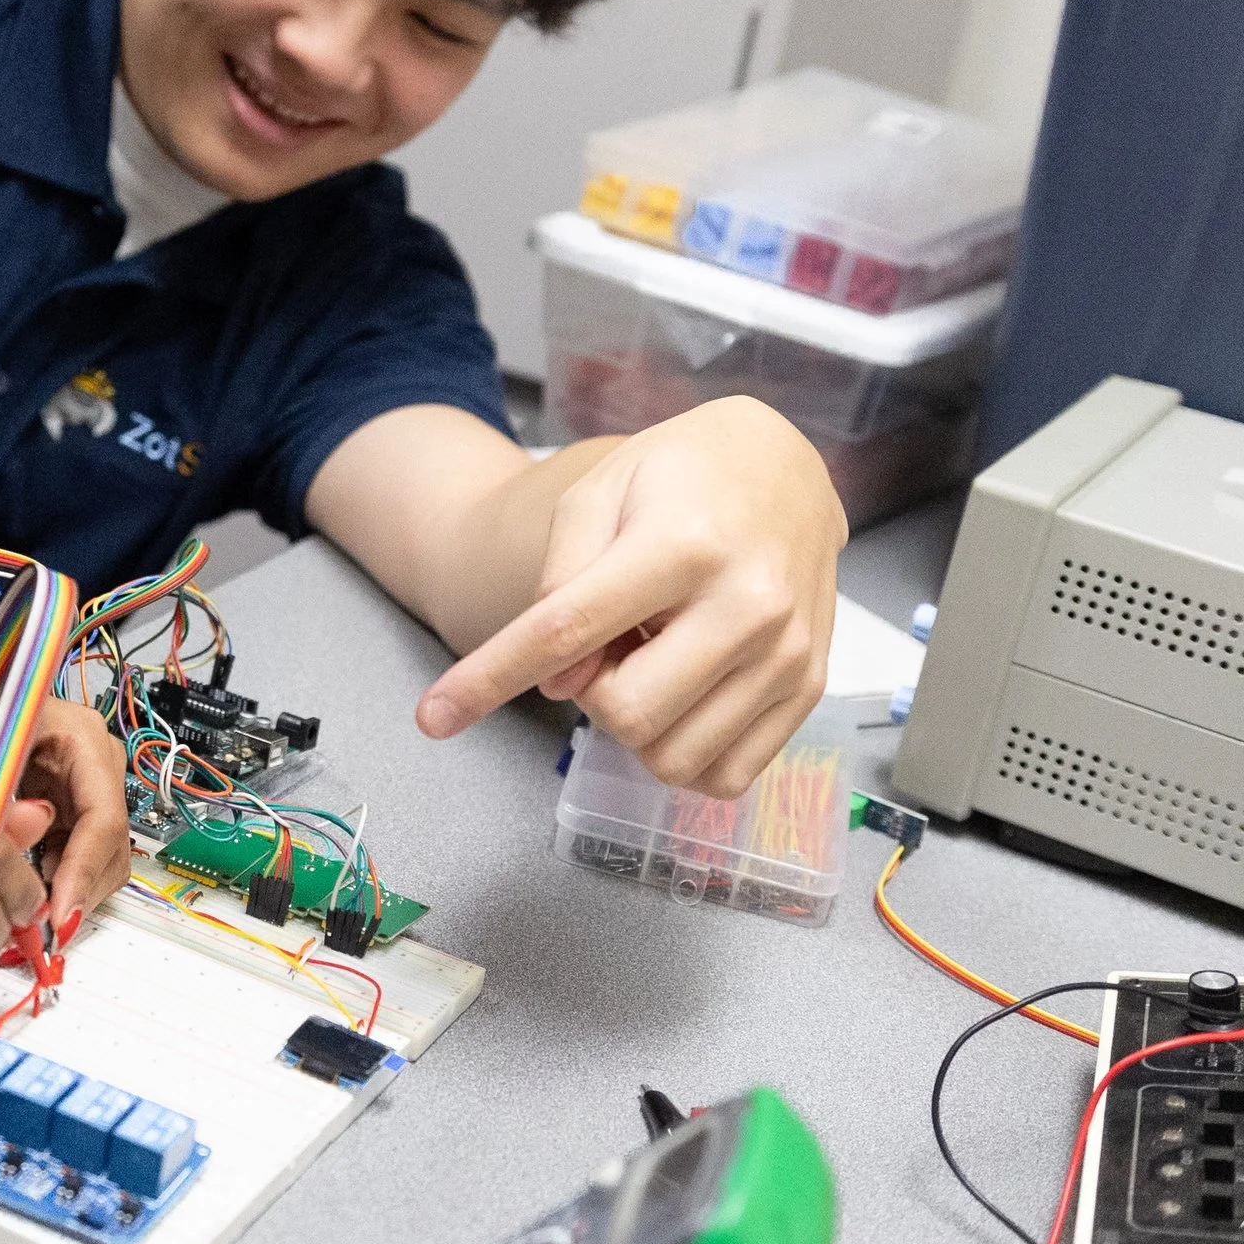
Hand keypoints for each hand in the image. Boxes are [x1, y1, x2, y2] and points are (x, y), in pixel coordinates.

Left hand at [15, 698, 131, 937]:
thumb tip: (9, 863)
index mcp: (82, 736)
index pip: (103, 818)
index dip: (83, 872)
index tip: (60, 915)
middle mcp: (98, 763)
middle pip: (111, 847)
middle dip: (78, 892)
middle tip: (41, 930)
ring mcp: (90, 788)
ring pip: (101, 860)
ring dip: (68, 892)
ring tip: (29, 915)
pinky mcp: (75, 809)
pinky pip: (78, 856)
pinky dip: (57, 883)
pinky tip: (29, 896)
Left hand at [414, 397, 843, 797]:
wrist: (783, 468)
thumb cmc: (677, 477)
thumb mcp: (597, 494)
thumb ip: (561, 582)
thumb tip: (558, 683)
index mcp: (682, 545)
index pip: (567, 631)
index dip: (490, 678)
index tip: (433, 717)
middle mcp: (747, 604)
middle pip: (625, 712)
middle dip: (590, 693)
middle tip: (607, 644)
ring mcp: (788, 653)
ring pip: (673, 757)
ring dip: (636, 726)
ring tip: (651, 659)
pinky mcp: (810, 687)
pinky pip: (726, 775)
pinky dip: (682, 755)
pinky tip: (682, 699)